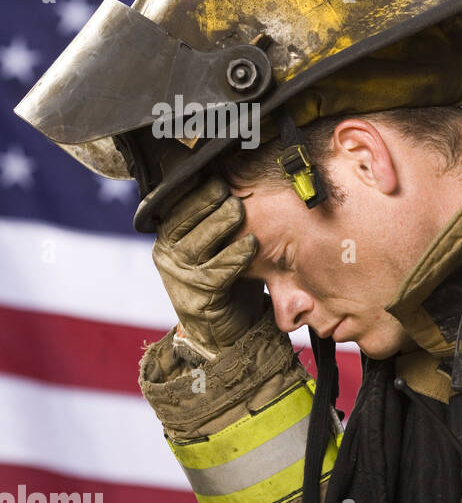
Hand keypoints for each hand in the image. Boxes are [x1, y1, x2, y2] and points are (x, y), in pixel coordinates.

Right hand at [152, 176, 265, 361]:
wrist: (231, 329)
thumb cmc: (229, 277)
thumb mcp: (221, 243)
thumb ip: (220, 215)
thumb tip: (235, 173)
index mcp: (169, 239)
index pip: (174, 208)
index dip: (190, 191)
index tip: (211, 175)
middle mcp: (169, 257)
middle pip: (181, 223)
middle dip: (204, 203)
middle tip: (226, 189)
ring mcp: (181, 280)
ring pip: (196, 246)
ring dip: (218, 225)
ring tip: (238, 210)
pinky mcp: (199, 300)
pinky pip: (216, 274)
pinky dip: (234, 257)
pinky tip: (251, 245)